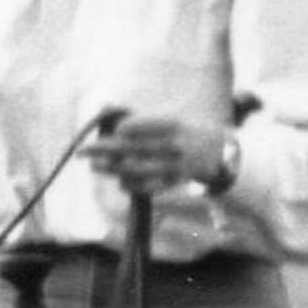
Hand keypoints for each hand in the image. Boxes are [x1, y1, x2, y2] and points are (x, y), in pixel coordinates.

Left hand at [86, 113, 235, 199]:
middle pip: (130, 148)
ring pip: (135, 169)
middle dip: (104, 150)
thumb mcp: (175, 120)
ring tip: (95, 167)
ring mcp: (173, 166)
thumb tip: (116, 129)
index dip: (121, 130)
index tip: (113, 131)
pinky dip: (131, 184)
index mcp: (173, 124)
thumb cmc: (191, 133)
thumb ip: (149, 124)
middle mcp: (172, 145)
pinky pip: (147, 186)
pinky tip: (120, 181)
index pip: (137, 127)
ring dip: (112, 169)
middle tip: (84, 151)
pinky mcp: (174, 182)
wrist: (223, 155)